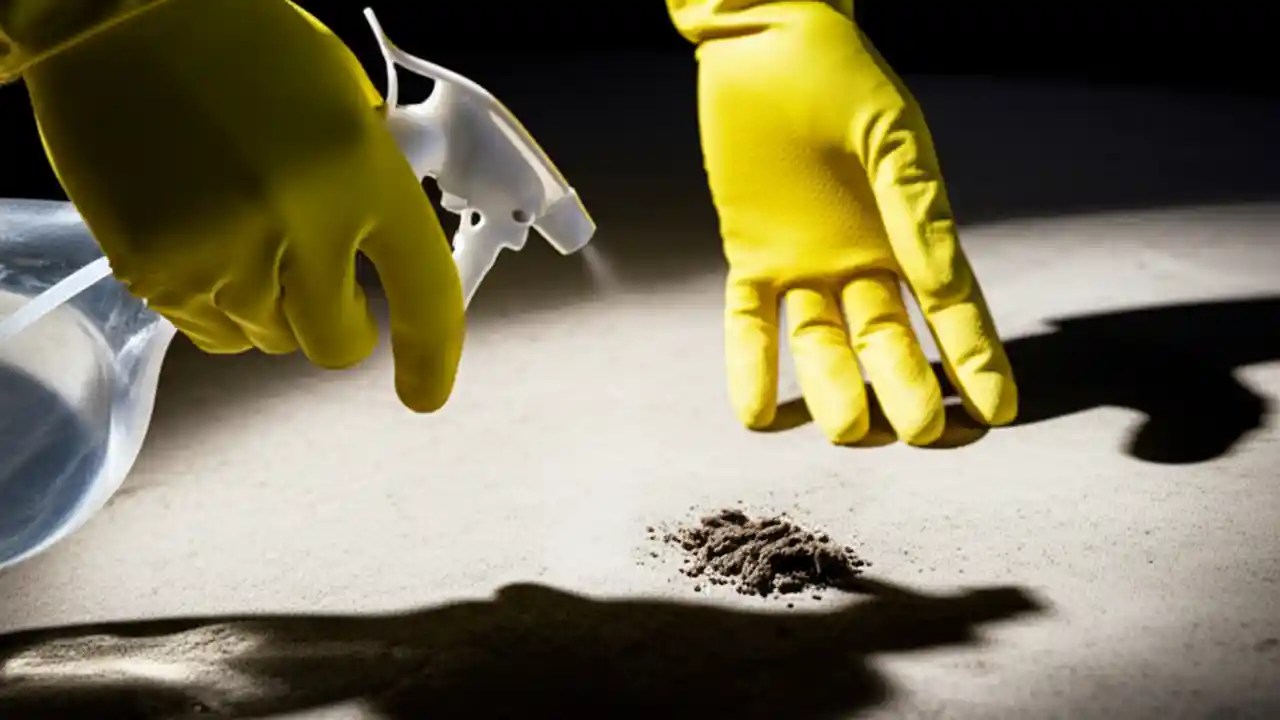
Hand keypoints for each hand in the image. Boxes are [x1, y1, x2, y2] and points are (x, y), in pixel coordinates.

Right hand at [20, 0, 463, 411]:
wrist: (117, 18)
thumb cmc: (238, 46)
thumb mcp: (343, 104)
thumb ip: (373, 183)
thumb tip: (383, 250)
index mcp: (364, 173)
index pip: (425, 294)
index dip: (432, 356)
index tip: (425, 390)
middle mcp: (300, 223)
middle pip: (336, 344)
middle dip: (338, 328)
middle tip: (323, 287)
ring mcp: (222, 253)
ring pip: (269, 338)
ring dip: (273, 305)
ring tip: (245, 229)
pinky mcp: (155, 271)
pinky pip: (209, 331)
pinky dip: (217, 302)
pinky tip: (205, 238)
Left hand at [690, 3, 1016, 444]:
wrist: (765, 43)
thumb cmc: (842, 76)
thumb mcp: (890, 138)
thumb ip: (915, 209)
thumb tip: (944, 282)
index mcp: (910, 234)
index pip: (952, 311)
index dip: (977, 361)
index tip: (1000, 415)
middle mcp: (863, 261)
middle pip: (889, 344)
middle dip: (907, 389)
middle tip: (922, 429)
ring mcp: (807, 264)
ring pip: (823, 347)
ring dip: (834, 391)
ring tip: (849, 427)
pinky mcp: (751, 254)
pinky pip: (749, 322)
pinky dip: (750, 365)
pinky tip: (755, 414)